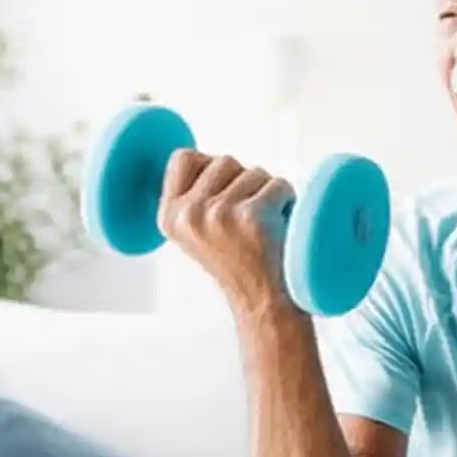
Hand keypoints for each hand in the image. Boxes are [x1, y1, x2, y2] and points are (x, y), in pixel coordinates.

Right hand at [157, 150, 295, 310]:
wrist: (263, 302)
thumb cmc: (238, 260)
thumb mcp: (197, 229)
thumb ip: (194, 194)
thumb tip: (201, 154)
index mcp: (169, 216)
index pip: (183, 157)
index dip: (210, 166)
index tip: (226, 192)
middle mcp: (188, 214)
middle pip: (224, 161)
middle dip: (244, 182)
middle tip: (249, 218)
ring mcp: (218, 214)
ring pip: (255, 172)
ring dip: (267, 193)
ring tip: (264, 226)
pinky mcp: (251, 216)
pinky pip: (279, 184)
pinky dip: (288, 201)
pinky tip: (281, 226)